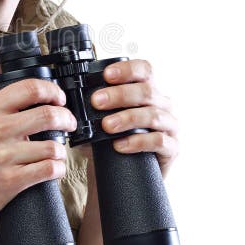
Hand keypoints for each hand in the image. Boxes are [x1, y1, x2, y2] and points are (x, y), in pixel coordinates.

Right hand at [0, 79, 77, 227]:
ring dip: (62, 150)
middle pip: (48, 114)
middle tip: (69, 124)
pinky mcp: (10, 180)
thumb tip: (32, 101)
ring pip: (53, 146)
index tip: (59, 98)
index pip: (30, 88)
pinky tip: (54, 168)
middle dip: (66, 119)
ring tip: (57, 152)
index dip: (52, 91)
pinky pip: (48, 169)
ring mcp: (3, 156)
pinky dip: (58, 168)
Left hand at [90, 59, 178, 179]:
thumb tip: (73, 100)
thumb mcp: (106, 119)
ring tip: (106, 126)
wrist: (128, 175)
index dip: (127, 69)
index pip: (144, 70)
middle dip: (119, 95)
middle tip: (97, 102)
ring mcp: (170, 126)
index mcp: (148, 91)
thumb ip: (96, 107)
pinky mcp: (172, 148)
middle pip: (147, 91)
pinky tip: (120, 145)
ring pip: (153, 115)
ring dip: (127, 118)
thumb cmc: (116, 140)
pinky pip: (159, 141)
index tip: (106, 75)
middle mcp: (163, 105)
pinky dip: (138, 142)